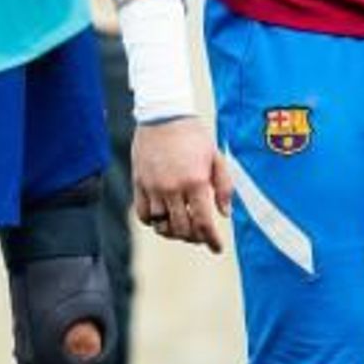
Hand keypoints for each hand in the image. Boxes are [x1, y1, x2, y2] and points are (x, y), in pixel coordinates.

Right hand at [131, 117, 231, 252]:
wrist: (163, 115)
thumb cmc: (193, 135)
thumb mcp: (216, 157)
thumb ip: (224, 187)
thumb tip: (225, 213)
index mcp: (195, 182)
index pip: (204, 223)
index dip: (212, 240)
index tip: (217, 248)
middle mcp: (173, 188)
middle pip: (182, 229)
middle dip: (194, 238)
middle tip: (201, 235)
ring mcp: (153, 187)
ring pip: (161, 225)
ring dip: (174, 232)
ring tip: (182, 227)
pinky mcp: (139, 183)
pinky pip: (143, 214)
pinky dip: (154, 222)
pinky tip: (163, 218)